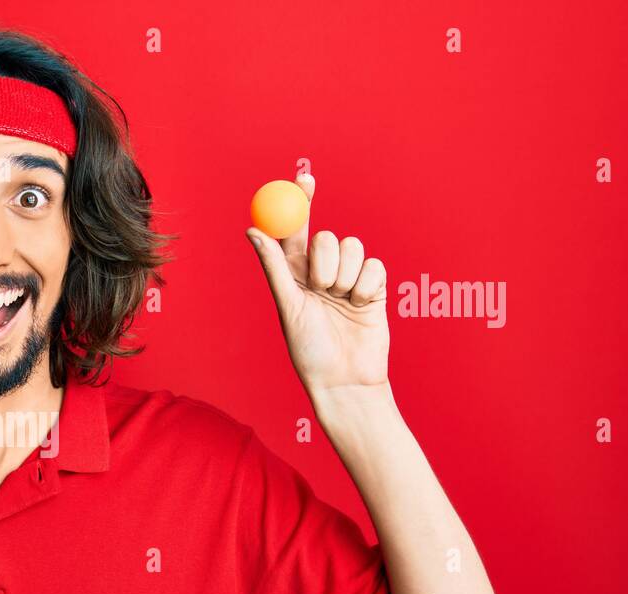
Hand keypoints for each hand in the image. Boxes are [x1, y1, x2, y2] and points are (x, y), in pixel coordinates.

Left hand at [246, 172, 389, 400]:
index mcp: (294, 274)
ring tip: (341, 303)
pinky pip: (374, 266)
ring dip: (344, 276)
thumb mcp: (288, 307)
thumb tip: (253, 230)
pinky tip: (361, 306)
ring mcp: (348, 278)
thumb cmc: (310, 351)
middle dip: (323, 260)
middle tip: (321, 287)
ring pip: (351, 247)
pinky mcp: (374, 287)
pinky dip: (366, 285)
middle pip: (326, 237)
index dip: (301, 201)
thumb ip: (275, 267)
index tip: (305, 178)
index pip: (296, 229)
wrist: (346, 380)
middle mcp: (320, 272)